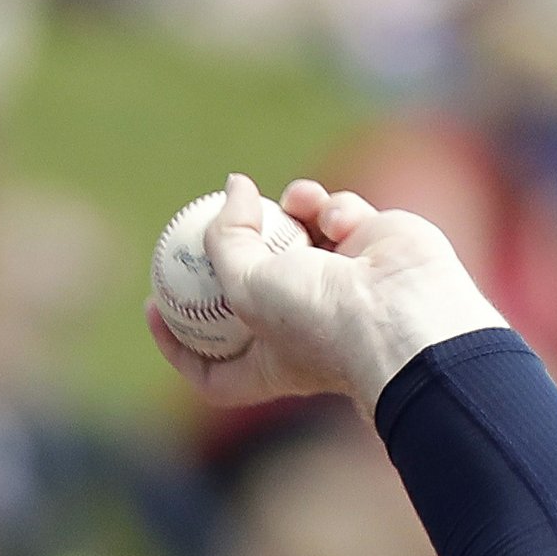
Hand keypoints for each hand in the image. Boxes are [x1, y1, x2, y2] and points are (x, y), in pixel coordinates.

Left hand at [148, 174, 510, 415]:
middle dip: (236, 254)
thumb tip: (233, 189)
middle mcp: (304, 326)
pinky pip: (338, 214)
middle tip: (214, 218)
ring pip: (296, 236)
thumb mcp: (244, 285)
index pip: (212, 367)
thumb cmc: (319, 319)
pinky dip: (330, 207)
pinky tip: (335, 215)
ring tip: (290, 202)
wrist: (404, 312)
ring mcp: (341, 284)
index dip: (176, 342)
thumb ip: (225, 237)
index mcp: (268, 363)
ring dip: (287, 212)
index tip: (152, 306)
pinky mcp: (373, 246)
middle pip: (253, 289)